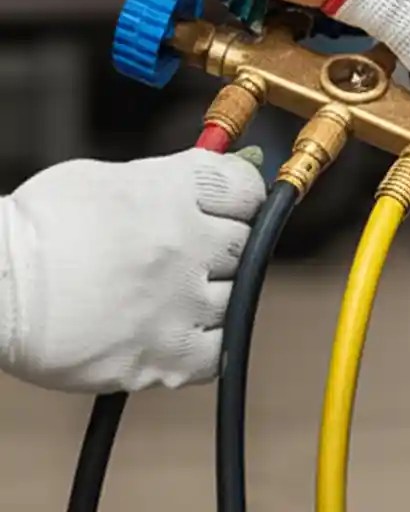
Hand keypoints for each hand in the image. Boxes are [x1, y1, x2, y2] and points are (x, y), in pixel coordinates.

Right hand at [0, 149, 265, 392]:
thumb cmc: (38, 229)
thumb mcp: (103, 178)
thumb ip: (165, 181)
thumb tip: (209, 181)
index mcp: (173, 191)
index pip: (248, 190)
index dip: (240, 202)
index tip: (228, 211)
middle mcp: (186, 244)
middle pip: (246, 246)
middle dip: (221, 249)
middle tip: (183, 257)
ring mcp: (179, 302)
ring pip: (236, 299)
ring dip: (209, 297)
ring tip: (162, 295)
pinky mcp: (165, 354)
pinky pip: (219, 353)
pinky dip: (205, 345)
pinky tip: (171, 331)